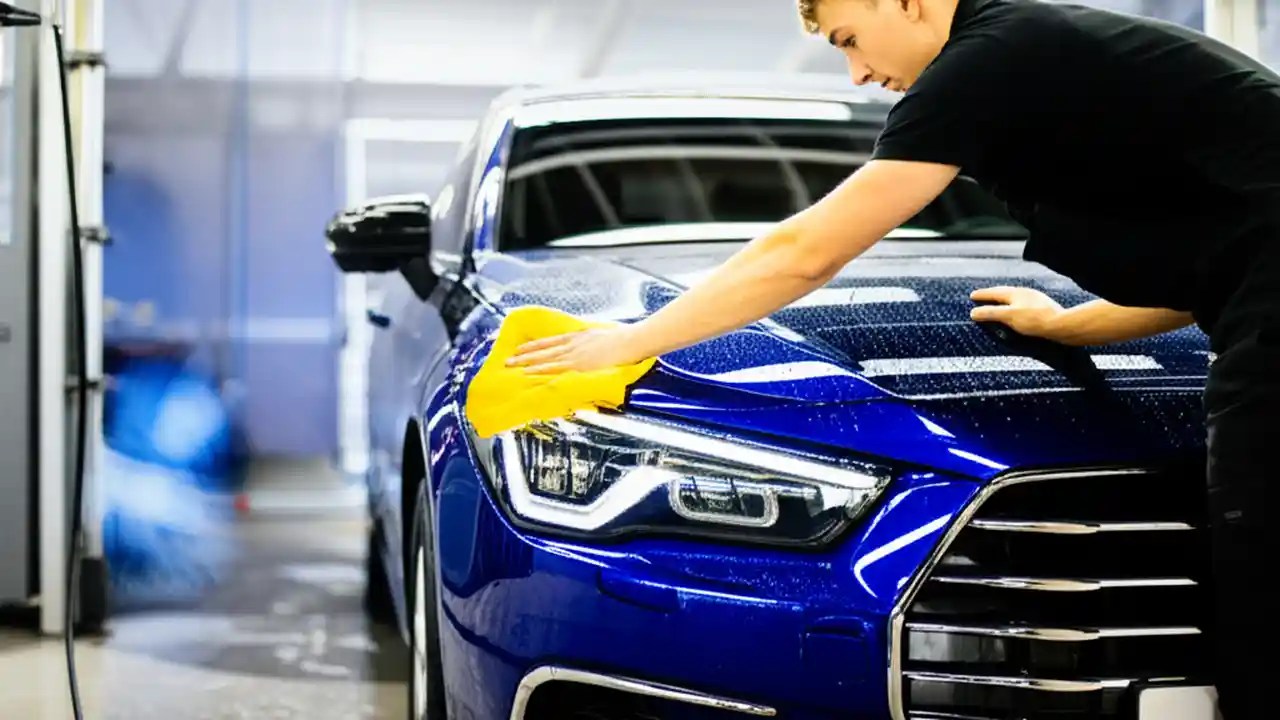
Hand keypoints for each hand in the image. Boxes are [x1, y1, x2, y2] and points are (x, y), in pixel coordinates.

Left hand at [504, 325, 647, 374]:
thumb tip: (591, 347)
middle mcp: (572, 344)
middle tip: (507, 359)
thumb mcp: (603, 337)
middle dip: (524, 355)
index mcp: (578, 337)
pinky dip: (539, 370)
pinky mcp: (578, 364)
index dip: (535, 345)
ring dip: (526, 362)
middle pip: (543, 349)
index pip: (551, 342)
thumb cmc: (623, 340)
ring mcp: (574, 354)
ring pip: (544, 358)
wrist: (631, 341)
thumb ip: (593, 342)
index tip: (522, 348)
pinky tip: (527, 373)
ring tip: (510, 365)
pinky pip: (554, 368)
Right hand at [969, 286, 1063, 338]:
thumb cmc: (1034, 320)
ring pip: (1015, 297)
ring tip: (998, 304)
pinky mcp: (1043, 308)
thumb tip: (974, 312)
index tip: (972, 296)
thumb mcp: (1008, 317)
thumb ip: (990, 313)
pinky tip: (1017, 313)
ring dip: (1004, 300)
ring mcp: (1035, 300)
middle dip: (992, 294)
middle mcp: (1025, 293)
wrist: (1061, 325)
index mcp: (1015, 293)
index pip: (994, 293)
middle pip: (1004, 292)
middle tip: (983, 297)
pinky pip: (1023, 304)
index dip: (982, 295)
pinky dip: (1014, 306)